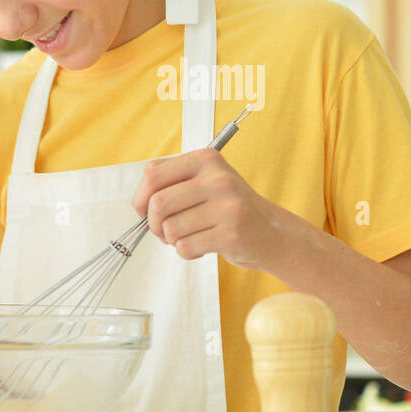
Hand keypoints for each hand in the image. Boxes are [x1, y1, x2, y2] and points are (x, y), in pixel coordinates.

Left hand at [132, 148, 284, 269]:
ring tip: (189, 236)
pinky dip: (186, 252)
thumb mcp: (204, 181)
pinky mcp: (232, 234)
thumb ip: (170, 181)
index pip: (152, 175)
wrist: (272, 232)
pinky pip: (185, 247)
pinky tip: (202, 246)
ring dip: (171, 240)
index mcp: (206, 159)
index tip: (145, 210)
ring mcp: (228, 206)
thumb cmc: (227, 208)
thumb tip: (138, 203)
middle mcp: (218, 179)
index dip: (140, 198)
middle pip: (157, 204)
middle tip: (164, 231)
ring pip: (170, 229)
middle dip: (153, 224)